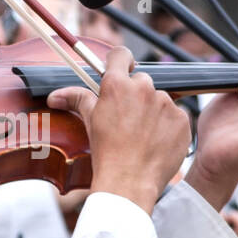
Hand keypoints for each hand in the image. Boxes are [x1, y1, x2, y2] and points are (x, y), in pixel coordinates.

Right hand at [47, 47, 190, 213]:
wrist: (129, 182)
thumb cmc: (107, 153)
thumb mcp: (90, 122)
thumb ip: (77, 99)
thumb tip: (56, 95)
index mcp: (117, 85)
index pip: (120, 55)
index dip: (119, 62)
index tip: (120, 72)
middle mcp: (143, 88)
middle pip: (141, 81)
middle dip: (135, 95)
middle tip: (127, 118)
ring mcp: (165, 103)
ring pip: (159, 99)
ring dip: (152, 111)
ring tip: (142, 135)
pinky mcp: (182, 119)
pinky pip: (175, 116)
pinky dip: (168, 126)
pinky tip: (157, 142)